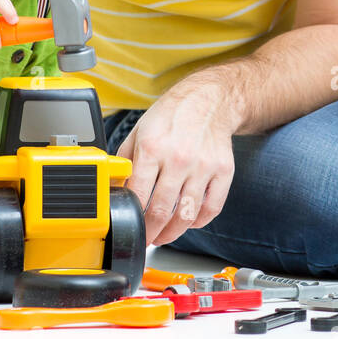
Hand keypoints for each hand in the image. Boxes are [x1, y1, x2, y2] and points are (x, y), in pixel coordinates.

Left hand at [117, 77, 237, 245]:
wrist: (208, 100)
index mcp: (153, 148)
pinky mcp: (223, 171)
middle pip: (161, 210)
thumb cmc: (171, 116)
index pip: (138, 194)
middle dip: (150, 232)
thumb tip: (114, 187)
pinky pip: (212, 208)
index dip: (131, 216)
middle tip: (146, 237)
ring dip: (172, 232)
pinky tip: (189, 222)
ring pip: (186, 215)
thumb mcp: (139, 131)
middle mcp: (179, 158)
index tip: (129, 224)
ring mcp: (203, 166)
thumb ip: (125, 161)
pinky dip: (199, 222)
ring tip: (164, 236)